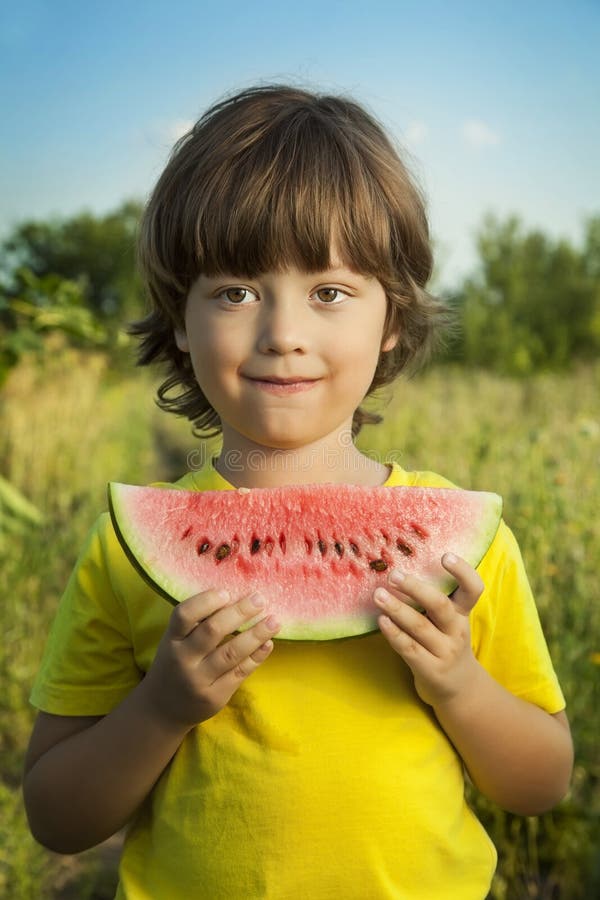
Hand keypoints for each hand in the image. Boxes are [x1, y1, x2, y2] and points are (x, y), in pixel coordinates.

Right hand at [141, 589, 279, 729]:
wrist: (163, 710)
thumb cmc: (175, 663)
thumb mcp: (175, 642)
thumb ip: (196, 623)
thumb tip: (235, 596)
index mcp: (171, 640)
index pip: (183, 615)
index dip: (205, 601)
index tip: (227, 592)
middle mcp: (183, 659)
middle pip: (212, 631)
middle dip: (239, 612)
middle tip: (260, 599)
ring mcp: (199, 680)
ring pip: (231, 653)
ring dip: (256, 634)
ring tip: (274, 621)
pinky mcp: (215, 697)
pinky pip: (239, 673)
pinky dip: (256, 656)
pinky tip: (268, 643)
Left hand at [374, 553, 483, 707]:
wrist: (459, 688)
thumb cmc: (445, 642)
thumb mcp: (449, 620)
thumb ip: (432, 598)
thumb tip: (397, 566)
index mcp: (462, 613)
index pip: (473, 589)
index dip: (463, 572)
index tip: (445, 555)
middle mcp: (457, 630)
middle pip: (439, 605)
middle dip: (415, 589)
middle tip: (393, 575)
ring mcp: (445, 651)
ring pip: (420, 627)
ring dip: (397, 609)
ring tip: (378, 595)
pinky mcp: (431, 670)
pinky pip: (409, 648)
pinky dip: (394, 634)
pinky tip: (381, 621)